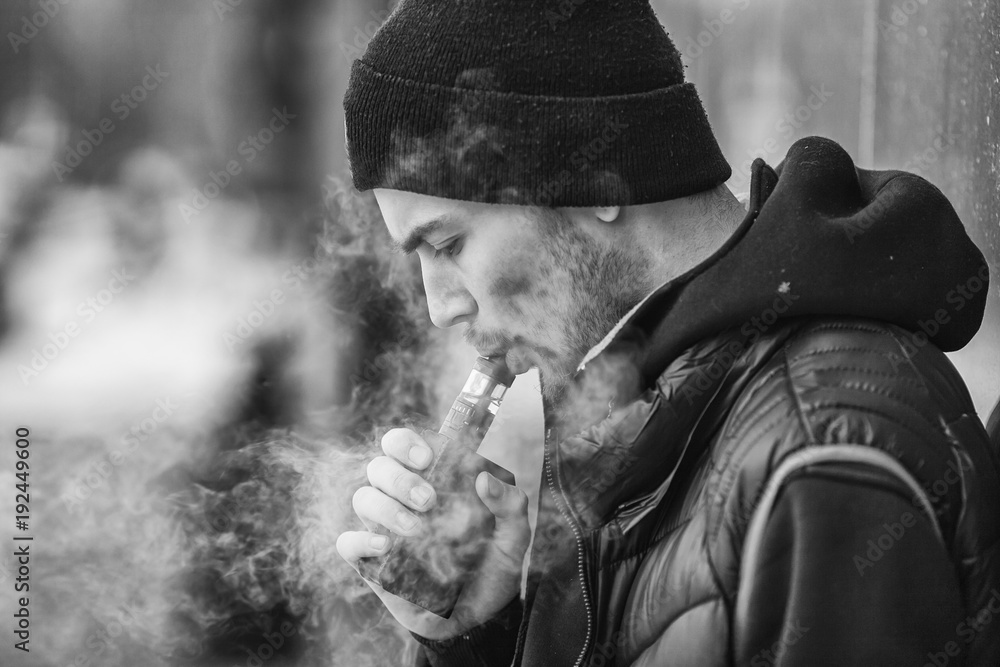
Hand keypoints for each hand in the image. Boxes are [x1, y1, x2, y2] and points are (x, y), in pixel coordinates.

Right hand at [336, 428, 529, 639]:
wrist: (481, 620)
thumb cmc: (493, 568)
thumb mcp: (513, 536)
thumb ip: (511, 505)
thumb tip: (485, 479)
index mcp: (432, 480)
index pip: (402, 445)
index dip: (405, 442)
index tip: (427, 457)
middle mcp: (402, 499)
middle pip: (379, 467)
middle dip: (399, 477)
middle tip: (429, 500)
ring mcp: (385, 530)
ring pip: (363, 498)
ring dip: (385, 507)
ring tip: (415, 528)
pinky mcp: (372, 564)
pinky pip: (347, 544)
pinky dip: (359, 540)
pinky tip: (384, 546)